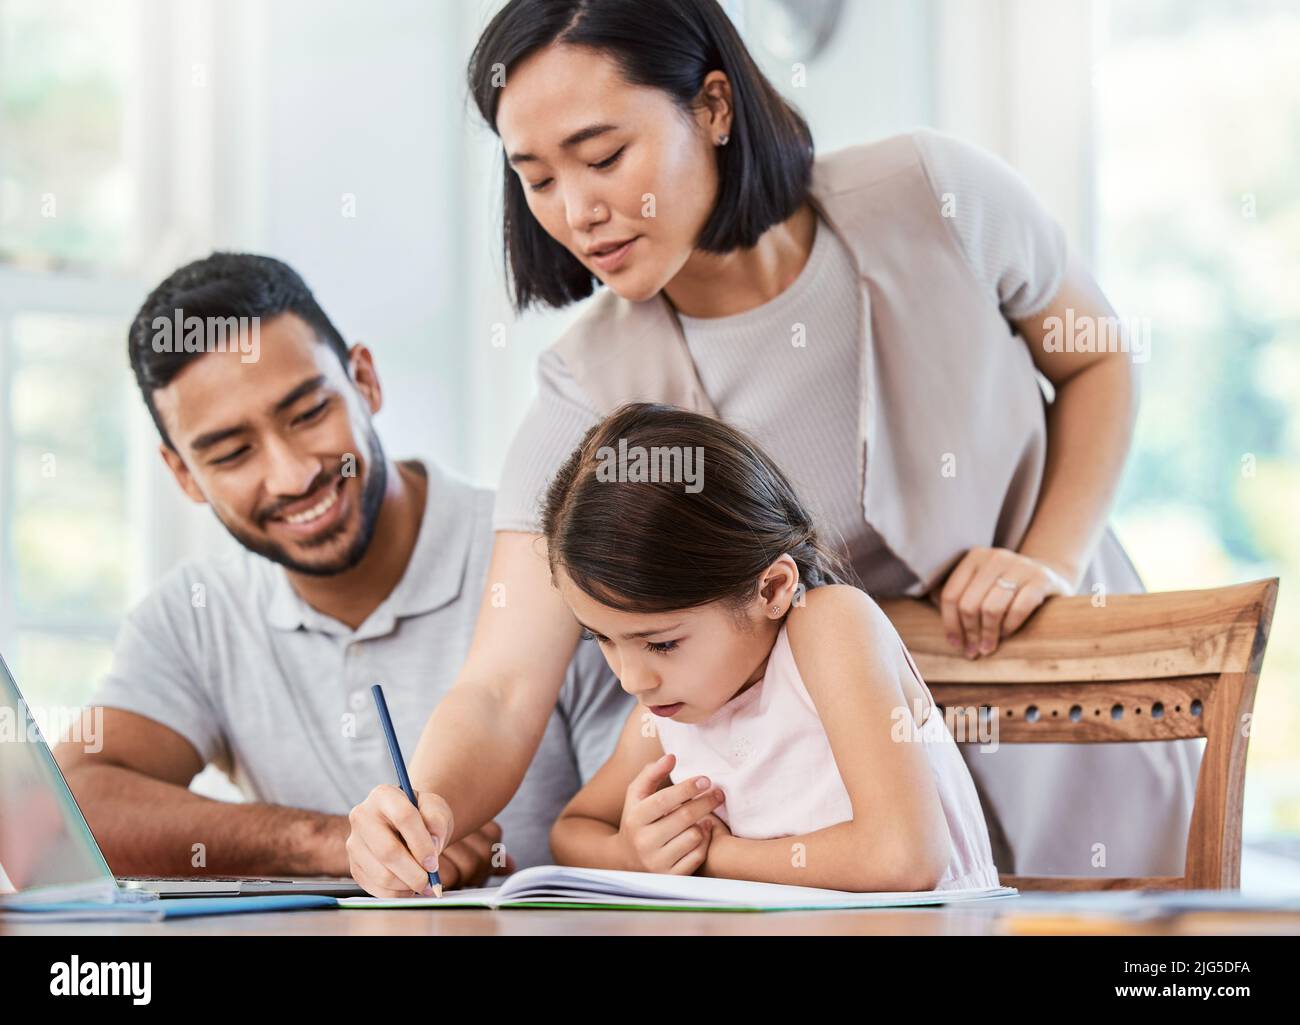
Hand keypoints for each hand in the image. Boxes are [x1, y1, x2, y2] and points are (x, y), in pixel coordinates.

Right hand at [347, 785, 513, 896]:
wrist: (406, 825)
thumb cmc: (422, 815)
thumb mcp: (435, 808)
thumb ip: (437, 821)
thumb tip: (432, 844)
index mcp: (383, 795)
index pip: (404, 817)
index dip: (422, 843)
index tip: (433, 863)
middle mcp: (362, 816)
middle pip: (388, 851)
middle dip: (414, 872)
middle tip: (431, 881)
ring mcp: (354, 843)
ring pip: (381, 874)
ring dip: (407, 885)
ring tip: (423, 883)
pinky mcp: (354, 866)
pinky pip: (376, 888)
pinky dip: (397, 894)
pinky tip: (409, 887)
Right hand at [617, 752, 725, 874]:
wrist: (626, 860)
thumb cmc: (637, 819)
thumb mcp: (636, 795)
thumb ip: (651, 773)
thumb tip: (671, 757)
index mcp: (635, 818)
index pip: (664, 800)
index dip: (687, 788)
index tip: (706, 779)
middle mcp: (644, 841)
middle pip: (685, 818)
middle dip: (706, 802)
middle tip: (719, 794)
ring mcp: (657, 862)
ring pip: (694, 836)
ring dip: (705, 823)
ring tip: (706, 816)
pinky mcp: (670, 877)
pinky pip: (698, 856)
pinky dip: (705, 842)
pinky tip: (703, 832)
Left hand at [932, 547, 1073, 657]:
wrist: (1051, 577)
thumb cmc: (1007, 589)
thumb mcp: (982, 586)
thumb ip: (960, 597)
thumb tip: (938, 618)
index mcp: (974, 557)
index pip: (951, 595)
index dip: (950, 624)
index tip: (955, 644)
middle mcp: (995, 557)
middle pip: (969, 604)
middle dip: (969, 633)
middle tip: (973, 652)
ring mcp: (1019, 566)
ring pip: (991, 609)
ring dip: (987, 635)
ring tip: (987, 648)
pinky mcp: (1040, 579)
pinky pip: (1017, 609)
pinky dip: (1009, 627)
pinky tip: (1007, 635)